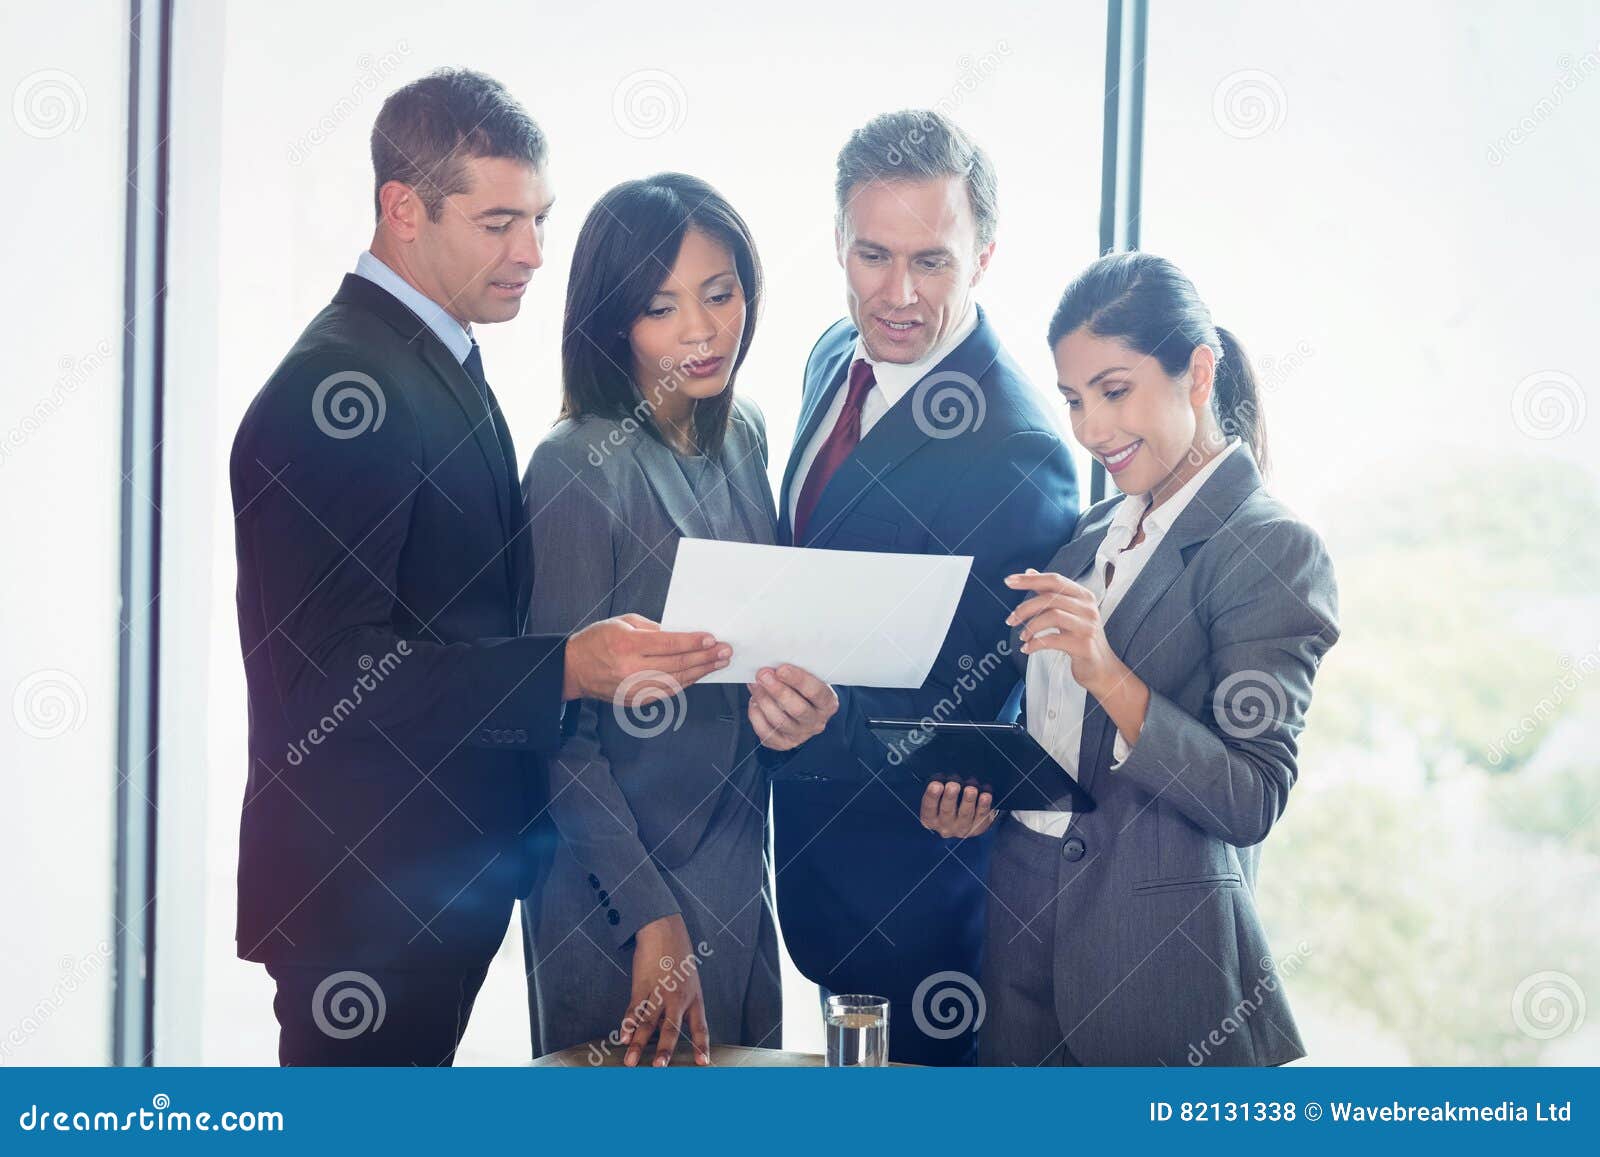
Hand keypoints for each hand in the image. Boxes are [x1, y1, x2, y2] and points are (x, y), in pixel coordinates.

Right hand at [563, 613, 729, 702]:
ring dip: (700, 671)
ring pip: (675, 681)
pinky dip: (685, 682)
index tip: (712, 638)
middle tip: (724, 651)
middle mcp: (630, 668)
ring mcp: (633, 688)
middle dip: (704, 657)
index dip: (693, 642)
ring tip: (718, 663)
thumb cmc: (597, 641)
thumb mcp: (623, 622)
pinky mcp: (635, 700)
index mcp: (627, 644)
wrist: (574, 669)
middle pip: (677, 664)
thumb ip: (653, 629)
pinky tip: (698, 674)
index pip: (668, 644)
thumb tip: (681, 634)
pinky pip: (667, 692)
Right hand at [618, 914, 710, 1066]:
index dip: (701, 1045)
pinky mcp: (642, 985)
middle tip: (659, 1067)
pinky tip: (623, 1037)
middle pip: (671, 1027)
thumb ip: (680, 1004)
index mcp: (694, 998)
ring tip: (631, 1061)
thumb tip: (667, 1028)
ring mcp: (659, 992)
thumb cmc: (679, 956)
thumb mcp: (689, 980)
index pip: (699, 1026)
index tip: (702, 1063)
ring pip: (647, 1022)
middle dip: (664, 1049)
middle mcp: (677, 998)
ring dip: (638, 1043)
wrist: (664, 930)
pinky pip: (634, 1009)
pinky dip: (627, 1024)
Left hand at [746, 665, 838, 750]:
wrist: (799, 705)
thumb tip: (773, 662)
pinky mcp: (783, 743)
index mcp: (827, 702)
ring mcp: (800, 735)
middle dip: (777, 690)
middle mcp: (816, 722)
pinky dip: (757, 716)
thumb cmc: (802, 687)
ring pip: (779, 721)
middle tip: (762, 674)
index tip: (781, 668)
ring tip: (754, 684)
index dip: (798, 680)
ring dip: (763, 700)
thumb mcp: (807, 676)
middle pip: (797, 709)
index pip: (816, 692)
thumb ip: (795, 672)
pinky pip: (766, 733)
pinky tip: (754, 702)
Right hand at [919, 780, 996, 838]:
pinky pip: (981, 817)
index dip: (932, 796)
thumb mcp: (938, 796)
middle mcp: (945, 826)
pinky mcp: (977, 828)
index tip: (936, 784)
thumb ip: (939, 787)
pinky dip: (983, 806)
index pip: (929, 807)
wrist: (962, 821)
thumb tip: (946, 773)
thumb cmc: (947, 802)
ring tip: (971, 789)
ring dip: (968, 800)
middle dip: (950, 797)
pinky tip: (985, 796)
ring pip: (965, 814)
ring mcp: (962, 829)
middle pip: (947, 811)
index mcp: (930, 818)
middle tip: (953, 785)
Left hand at [1005, 569, 1127, 697]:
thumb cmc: (1081, 638)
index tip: (1008, 581)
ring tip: (1023, 637)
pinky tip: (1027, 648)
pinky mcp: (1083, 645)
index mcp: (1083, 595)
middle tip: (1010, 620)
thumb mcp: (1069, 611)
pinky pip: (1053, 640)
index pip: (1055, 580)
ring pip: (1052, 616)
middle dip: (1025, 608)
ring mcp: (1087, 626)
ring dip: (1031, 626)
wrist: (1102, 668)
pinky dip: (1035, 643)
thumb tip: (1029, 572)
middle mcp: (1088, 608)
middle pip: (1050, 598)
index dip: (1030, 580)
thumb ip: (1050, 592)